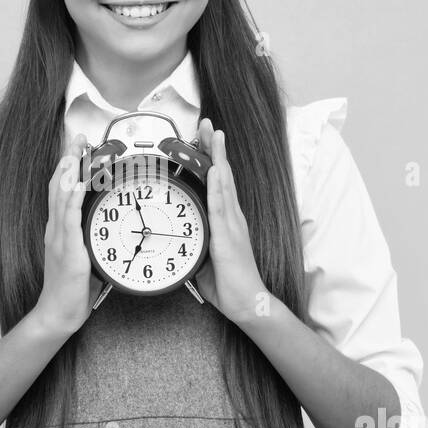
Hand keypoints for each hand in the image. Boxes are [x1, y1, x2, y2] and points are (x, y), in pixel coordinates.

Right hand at [33, 133, 104, 335]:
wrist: (58, 313)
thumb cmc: (73, 291)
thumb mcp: (87, 260)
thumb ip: (95, 243)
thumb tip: (113, 232)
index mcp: (59, 230)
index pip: (62, 192)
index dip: (68, 169)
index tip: (77, 150)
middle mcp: (56, 229)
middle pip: (58, 185)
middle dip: (68, 159)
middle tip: (78, 138)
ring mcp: (58, 236)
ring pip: (61, 195)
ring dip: (70, 170)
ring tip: (77, 149)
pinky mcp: (66, 247)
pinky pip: (68, 216)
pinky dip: (71, 196)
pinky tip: (76, 181)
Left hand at [193, 118, 268, 325]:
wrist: (248, 303)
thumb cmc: (229, 284)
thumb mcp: (205, 258)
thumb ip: (195, 242)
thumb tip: (180, 235)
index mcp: (227, 220)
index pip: (219, 183)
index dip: (213, 159)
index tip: (206, 138)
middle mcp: (233, 217)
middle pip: (224, 176)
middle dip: (216, 149)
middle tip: (208, 124)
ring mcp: (233, 225)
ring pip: (224, 185)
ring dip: (218, 158)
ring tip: (214, 135)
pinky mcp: (229, 237)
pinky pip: (221, 208)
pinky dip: (219, 187)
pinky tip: (217, 171)